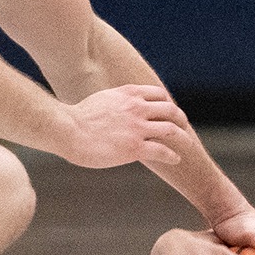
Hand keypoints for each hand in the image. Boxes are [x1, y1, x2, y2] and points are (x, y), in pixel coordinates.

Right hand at [62, 84, 186, 167]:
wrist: (67, 130)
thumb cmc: (78, 118)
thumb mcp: (103, 99)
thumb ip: (118, 101)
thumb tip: (122, 106)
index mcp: (129, 94)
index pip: (158, 95)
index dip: (167, 104)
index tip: (170, 112)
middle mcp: (137, 108)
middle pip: (171, 111)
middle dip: (180, 119)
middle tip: (184, 127)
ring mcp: (138, 128)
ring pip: (172, 130)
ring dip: (184, 138)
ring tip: (188, 145)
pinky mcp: (135, 147)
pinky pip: (162, 151)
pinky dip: (173, 155)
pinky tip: (176, 159)